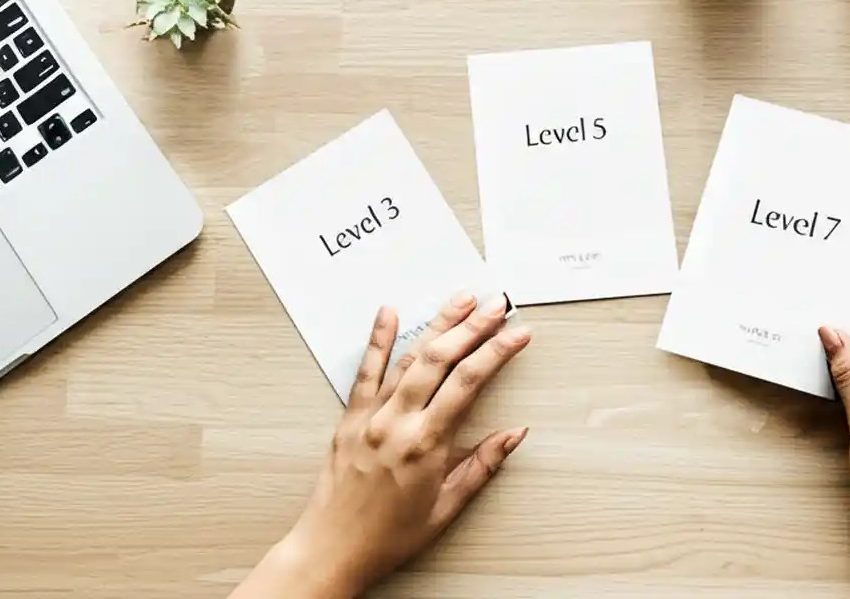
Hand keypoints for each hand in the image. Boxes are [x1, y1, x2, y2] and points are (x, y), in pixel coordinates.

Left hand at [230, 293, 531, 598]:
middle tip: (495, 304)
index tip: (517, 333)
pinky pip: (365, 372)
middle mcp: (396, 423)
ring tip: (459, 300)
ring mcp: (369, 417)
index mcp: (425, 445)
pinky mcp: (349, 419)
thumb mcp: (446, 508)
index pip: (468, 384)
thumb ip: (481, 466)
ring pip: (407, 359)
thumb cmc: (389, 537)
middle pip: (440, 360)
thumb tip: (514, 435)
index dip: (496, 352)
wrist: (332, 549)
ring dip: (436, 326)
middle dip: (472, 327)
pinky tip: (388, 314)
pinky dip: (378, 340)